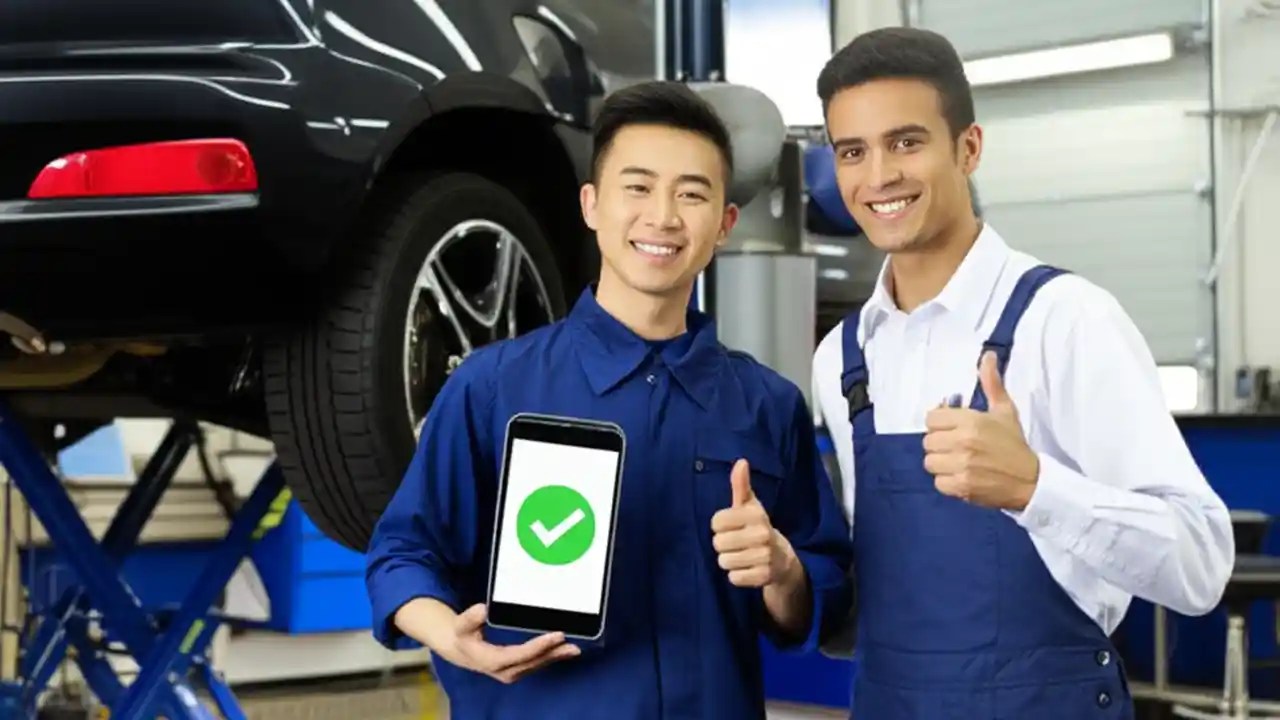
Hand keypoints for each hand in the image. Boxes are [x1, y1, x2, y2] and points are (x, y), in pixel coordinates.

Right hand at [445, 604, 579, 683]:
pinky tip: (564, 651)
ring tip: (574, 649)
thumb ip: (471, 618)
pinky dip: (551, 657)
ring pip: (537, 664)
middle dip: (553, 653)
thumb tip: (483, 609)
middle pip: (533, 661)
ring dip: (556, 657)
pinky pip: (537, 664)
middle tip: (572, 644)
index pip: (521, 654)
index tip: (556, 636)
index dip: (539, 646)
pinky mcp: (517, 669)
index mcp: (492, 660)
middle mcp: (504, 670)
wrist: (460, 650)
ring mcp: (511, 672)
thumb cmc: (463, 635)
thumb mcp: (462, 625)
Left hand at [711, 459, 796, 587]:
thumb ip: (741, 486)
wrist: (782, 560)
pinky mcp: (763, 577)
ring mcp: (764, 557)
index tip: (732, 526)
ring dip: (730, 561)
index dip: (720, 525)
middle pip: (718, 543)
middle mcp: (761, 535)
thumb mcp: (751, 507)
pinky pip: (733, 578)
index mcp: (756, 515)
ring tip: (742, 556)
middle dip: (724, 545)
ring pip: (724, 561)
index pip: (716, 522)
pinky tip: (748, 569)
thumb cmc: (758, 529)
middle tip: (737, 543)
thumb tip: (741, 462)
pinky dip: (737, 575)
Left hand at [923, 351, 1039, 509]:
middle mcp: (963, 442)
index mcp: (971, 421)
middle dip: (941, 443)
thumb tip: (987, 355)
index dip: (941, 423)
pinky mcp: (961, 486)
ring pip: (930, 461)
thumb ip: (991, 383)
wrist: (1030, 480)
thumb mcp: (1004, 410)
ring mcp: (961, 465)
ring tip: (958, 462)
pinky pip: (938, 482)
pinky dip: (947, 481)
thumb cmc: (1014, 444)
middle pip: (928, 441)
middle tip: (957, 446)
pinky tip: (961, 476)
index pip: (932, 418)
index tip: (952, 428)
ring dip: (942, 463)